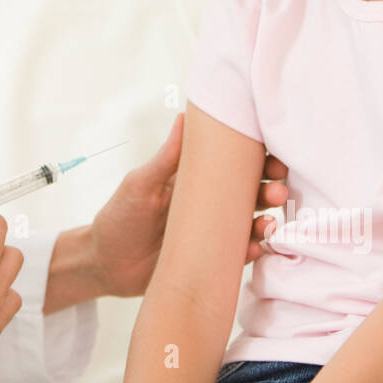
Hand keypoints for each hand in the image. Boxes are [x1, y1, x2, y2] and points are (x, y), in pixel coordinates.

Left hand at [90, 112, 288, 297]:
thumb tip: (183, 117)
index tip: (273, 155)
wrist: (104, 265)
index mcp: (193, 181)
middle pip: (248, 193)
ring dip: (265, 220)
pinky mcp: (209, 259)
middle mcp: (207, 205)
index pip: (231, 164)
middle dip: (269, 189)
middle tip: (278, 190)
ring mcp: (210, 233)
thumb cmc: (118, 217)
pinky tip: (254, 248)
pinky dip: (250, 251)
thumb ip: (165, 158)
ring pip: (248, 223)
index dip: (256, 158)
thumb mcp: (140, 184)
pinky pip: (237, 254)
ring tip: (269, 223)